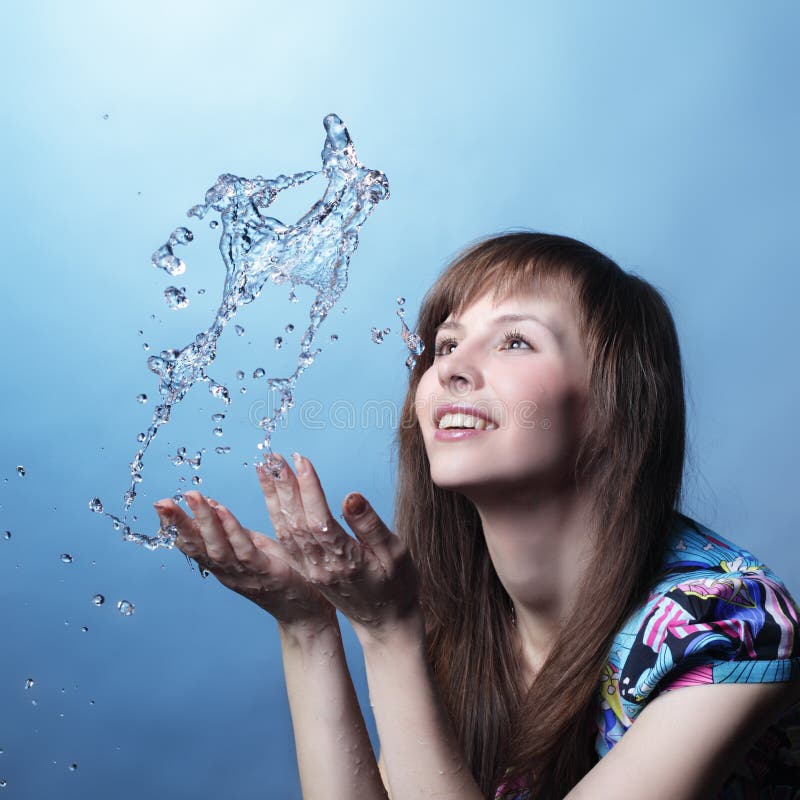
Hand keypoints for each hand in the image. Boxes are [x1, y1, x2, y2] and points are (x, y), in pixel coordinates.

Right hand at [153, 492, 335, 632]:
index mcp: (222, 565)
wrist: (305, 609)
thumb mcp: (250, 548)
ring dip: (204, 521)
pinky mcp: (267, 572)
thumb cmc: (278, 573)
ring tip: (193, 497)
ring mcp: (245, 574)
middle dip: (180, 524)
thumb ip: (230, 531)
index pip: (192, 544)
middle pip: (198, 547)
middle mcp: (227, 572)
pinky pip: (245, 550)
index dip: (176, 527)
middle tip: (162, 502)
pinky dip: (232, 531)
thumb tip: (209, 505)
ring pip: (218, 548)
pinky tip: (223, 511)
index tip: (161, 505)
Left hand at [256, 452, 420, 640]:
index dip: (308, 488)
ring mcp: (310, 569)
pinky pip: (286, 539)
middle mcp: (320, 566)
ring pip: (285, 529)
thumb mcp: (396, 554)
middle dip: (284, 486)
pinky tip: (272, 497)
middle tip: (275, 457)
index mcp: (344, 560)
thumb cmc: (398, 586)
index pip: (319, 519)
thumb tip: (350, 497)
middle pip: (295, 522)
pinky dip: (276, 514)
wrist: (386, 623)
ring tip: (267, 468)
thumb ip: (371, 526)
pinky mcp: (307, 569)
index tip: (301, 460)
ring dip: (274, 497)